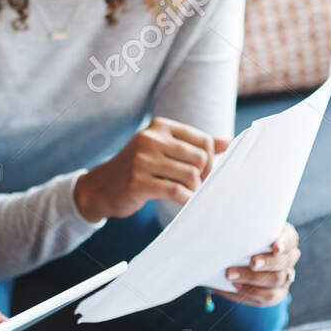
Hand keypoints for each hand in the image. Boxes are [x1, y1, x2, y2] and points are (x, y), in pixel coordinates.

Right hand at [74, 117, 230, 222]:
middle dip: (204, 176)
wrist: (101, 188)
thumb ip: (194, 145)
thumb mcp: (163, 149)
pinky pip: (176, 192)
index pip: (202, 140)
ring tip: (186, 194)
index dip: (211, 160)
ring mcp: (142, 161)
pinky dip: (185, 200)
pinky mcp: (138, 183)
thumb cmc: (138, 169)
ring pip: (190, 176)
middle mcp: (150, 139)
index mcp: (159, 127)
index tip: (204, 173)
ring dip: (194, 190)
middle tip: (196, 186)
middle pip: (200, 158)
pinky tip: (181, 202)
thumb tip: (229, 142)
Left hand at [214, 222, 299, 307]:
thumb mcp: (245, 231)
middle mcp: (289, 259)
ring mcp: (285, 278)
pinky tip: (234, 286)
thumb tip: (228, 229)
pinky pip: (267, 297)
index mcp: (286, 238)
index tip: (275, 246)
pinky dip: (249, 292)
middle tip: (251, 262)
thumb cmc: (242, 239)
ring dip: (252, 278)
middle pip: (283, 262)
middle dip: (266, 263)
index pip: (290, 239)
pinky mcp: (276, 294)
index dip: (284, 243)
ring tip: (231, 275)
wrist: (236, 260)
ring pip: (276, 280)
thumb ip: (244, 230)